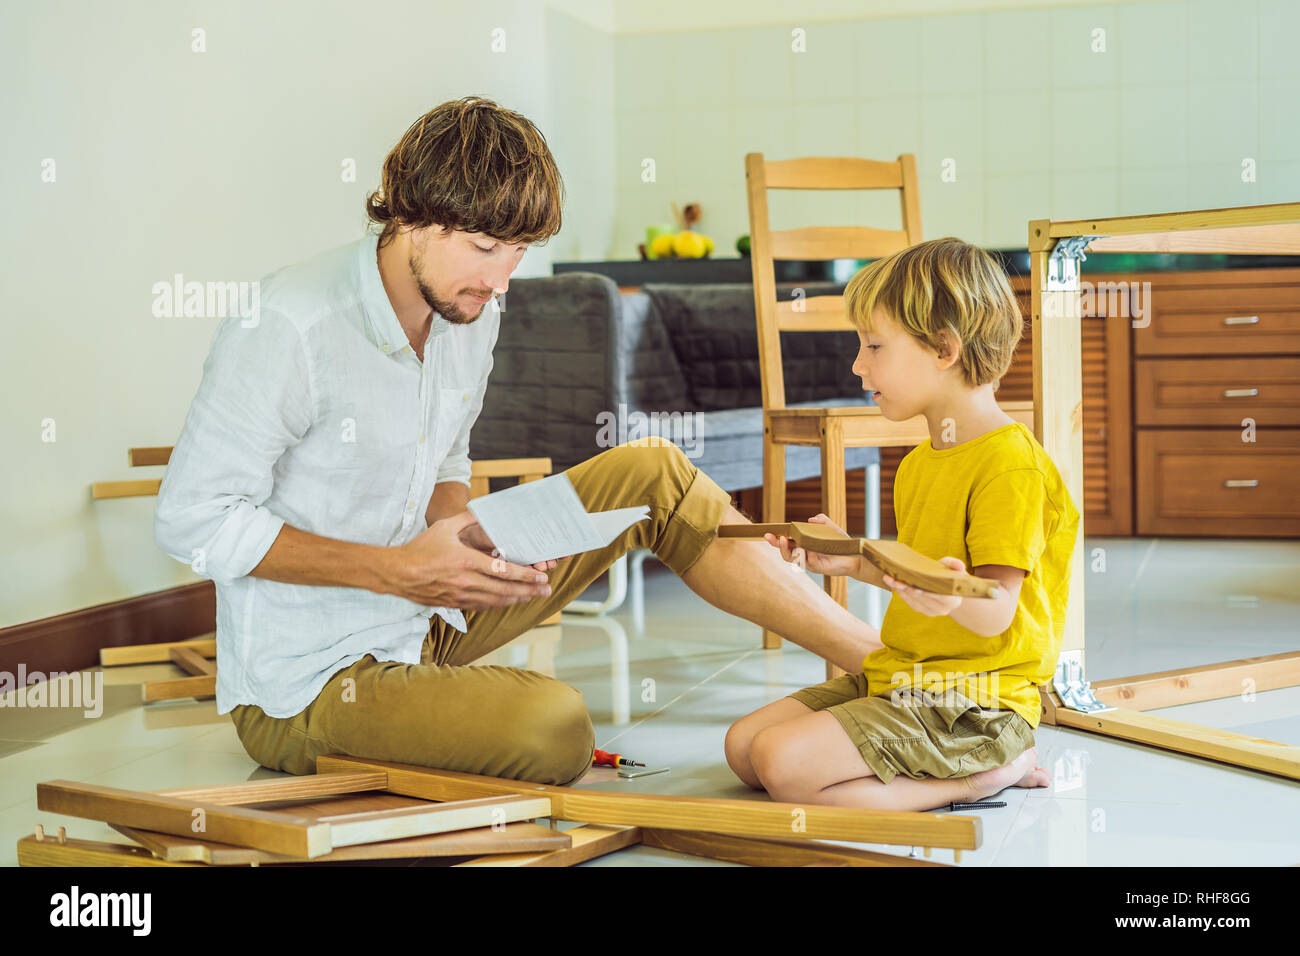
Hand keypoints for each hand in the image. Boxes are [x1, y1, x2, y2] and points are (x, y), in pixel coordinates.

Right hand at [384, 511, 553, 609]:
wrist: (397, 573)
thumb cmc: (421, 548)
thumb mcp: (444, 527)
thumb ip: (468, 519)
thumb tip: (485, 510)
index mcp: (465, 561)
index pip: (502, 570)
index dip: (525, 575)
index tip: (540, 575)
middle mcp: (466, 581)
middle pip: (504, 589)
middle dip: (528, 590)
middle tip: (546, 589)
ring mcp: (460, 595)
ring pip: (496, 601)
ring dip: (517, 599)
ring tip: (533, 596)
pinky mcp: (455, 603)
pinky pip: (482, 606)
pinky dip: (499, 604)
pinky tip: (509, 601)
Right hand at [763, 513, 860, 576]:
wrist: (855, 556)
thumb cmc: (841, 543)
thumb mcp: (831, 528)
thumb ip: (822, 521)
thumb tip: (810, 518)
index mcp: (804, 545)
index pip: (786, 542)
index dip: (776, 538)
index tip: (767, 532)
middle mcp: (804, 555)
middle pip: (785, 552)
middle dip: (775, 544)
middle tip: (769, 537)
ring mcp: (809, 562)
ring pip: (793, 558)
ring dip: (786, 549)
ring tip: (784, 540)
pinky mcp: (817, 567)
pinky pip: (808, 560)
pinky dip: (806, 553)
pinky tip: (806, 547)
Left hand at [882, 556, 964, 616]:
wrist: (949, 588)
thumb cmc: (951, 576)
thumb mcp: (954, 568)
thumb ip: (955, 564)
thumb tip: (959, 565)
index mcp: (954, 600)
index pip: (941, 597)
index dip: (929, 593)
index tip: (917, 588)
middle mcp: (943, 609)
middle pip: (923, 599)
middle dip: (908, 589)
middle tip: (895, 579)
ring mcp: (932, 612)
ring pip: (914, 602)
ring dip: (900, 590)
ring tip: (889, 579)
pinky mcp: (922, 610)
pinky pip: (910, 603)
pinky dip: (901, 593)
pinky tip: (893, 584)